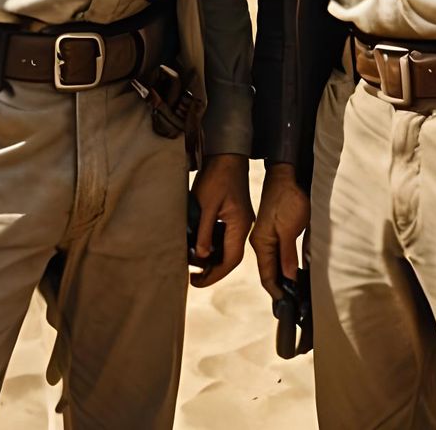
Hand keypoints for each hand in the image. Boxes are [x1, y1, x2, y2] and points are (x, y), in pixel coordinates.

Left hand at [189, 154, 252, 287]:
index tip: (197, 281)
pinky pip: (225, 236)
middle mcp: (243, 226)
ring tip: (192, 263)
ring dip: (212, 258)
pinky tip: (199, 245)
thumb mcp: (206, 205)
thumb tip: (201, 255)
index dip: (214, 274)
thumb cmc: (217, 176)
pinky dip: (212, 244)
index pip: (230, 260)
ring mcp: (240, 220)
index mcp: (239, 225)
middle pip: (230, 257)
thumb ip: (204, 231)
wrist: (227, 154)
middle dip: (212, 269)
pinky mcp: (234, 214)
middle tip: (193, 277)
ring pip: (227, 248)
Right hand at [249, 163, 309, 298]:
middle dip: (281, 288)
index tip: (289, 306)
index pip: (266, 276)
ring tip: (296, 291)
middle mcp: (261, 243)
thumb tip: (288, 277)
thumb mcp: (290, 228)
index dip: (277, 292)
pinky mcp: (276, 231)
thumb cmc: (287, 199)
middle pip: (269, 272)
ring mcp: (268, 237)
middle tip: (296, 303)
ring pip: (274, 264)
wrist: (287, 176)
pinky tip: (295, 270)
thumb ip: (287, 253)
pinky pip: (279, 254)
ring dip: (284, 277)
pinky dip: (286, 265)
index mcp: (261, 243)